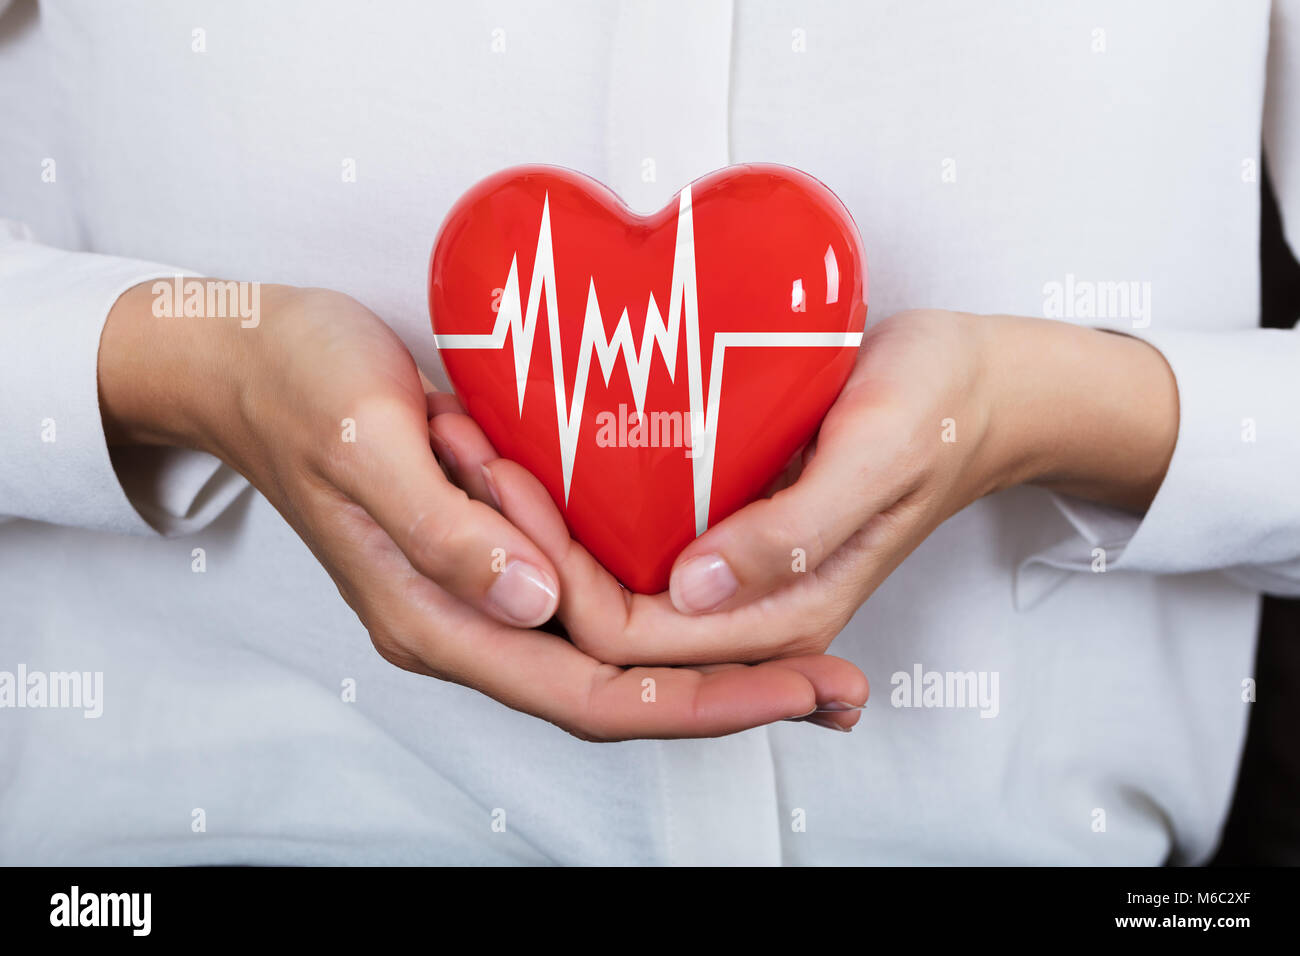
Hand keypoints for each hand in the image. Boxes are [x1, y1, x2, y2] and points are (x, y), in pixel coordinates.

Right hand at [98, 281, 864, 739]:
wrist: (246, 358)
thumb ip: (445, 533)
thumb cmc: (301, 386)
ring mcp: (478, 595)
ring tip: (805, 654)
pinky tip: (720, 598)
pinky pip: (594, 609)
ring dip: (708, 665)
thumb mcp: (368, 443)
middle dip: (729, 697)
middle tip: (833, 684)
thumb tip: (535, 607)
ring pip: (612, 660)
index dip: (698, 701)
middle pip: (617, 694)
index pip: (589, 691)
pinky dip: (665, 617)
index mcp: (435, 616)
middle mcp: (464, 623)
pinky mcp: (491, 556)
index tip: (792, 686)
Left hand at [430, 310, 1174, 718]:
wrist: (983, 387)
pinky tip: (538, 450)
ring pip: (609, 585)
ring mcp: (735, 571)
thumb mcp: (879, 455)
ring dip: (538, 532)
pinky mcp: (726, 528)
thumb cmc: (943, 409)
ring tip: (482, 449)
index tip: (506, 482)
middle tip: (472, 458)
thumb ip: (795, 530)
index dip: (555, 575)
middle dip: (525, 553)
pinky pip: (634, 543)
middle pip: (603, 621)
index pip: (633, 639)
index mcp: (785, 609)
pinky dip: (577, 509)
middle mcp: (750, 606)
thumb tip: (697, 589)